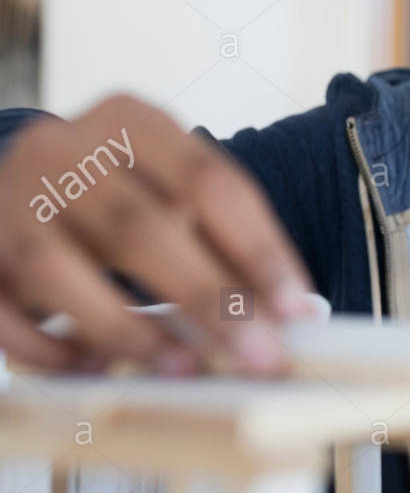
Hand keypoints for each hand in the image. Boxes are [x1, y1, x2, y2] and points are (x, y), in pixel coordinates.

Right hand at [0, 95, 312, 374]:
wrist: (21, 181)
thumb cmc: (122, 195)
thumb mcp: (173, 192)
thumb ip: (225, 242)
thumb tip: (289, 317)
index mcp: (129, 121)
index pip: (208, 181)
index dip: (258, 249)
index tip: (297, 309)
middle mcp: (60, 150)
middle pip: (138, 225)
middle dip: (207, 298)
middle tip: (258, 355)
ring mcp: (5, 201)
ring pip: (57, 269)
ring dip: (127, 329)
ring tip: (184, 369)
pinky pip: (3, 315)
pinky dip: (52, 351)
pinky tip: (98, 370)